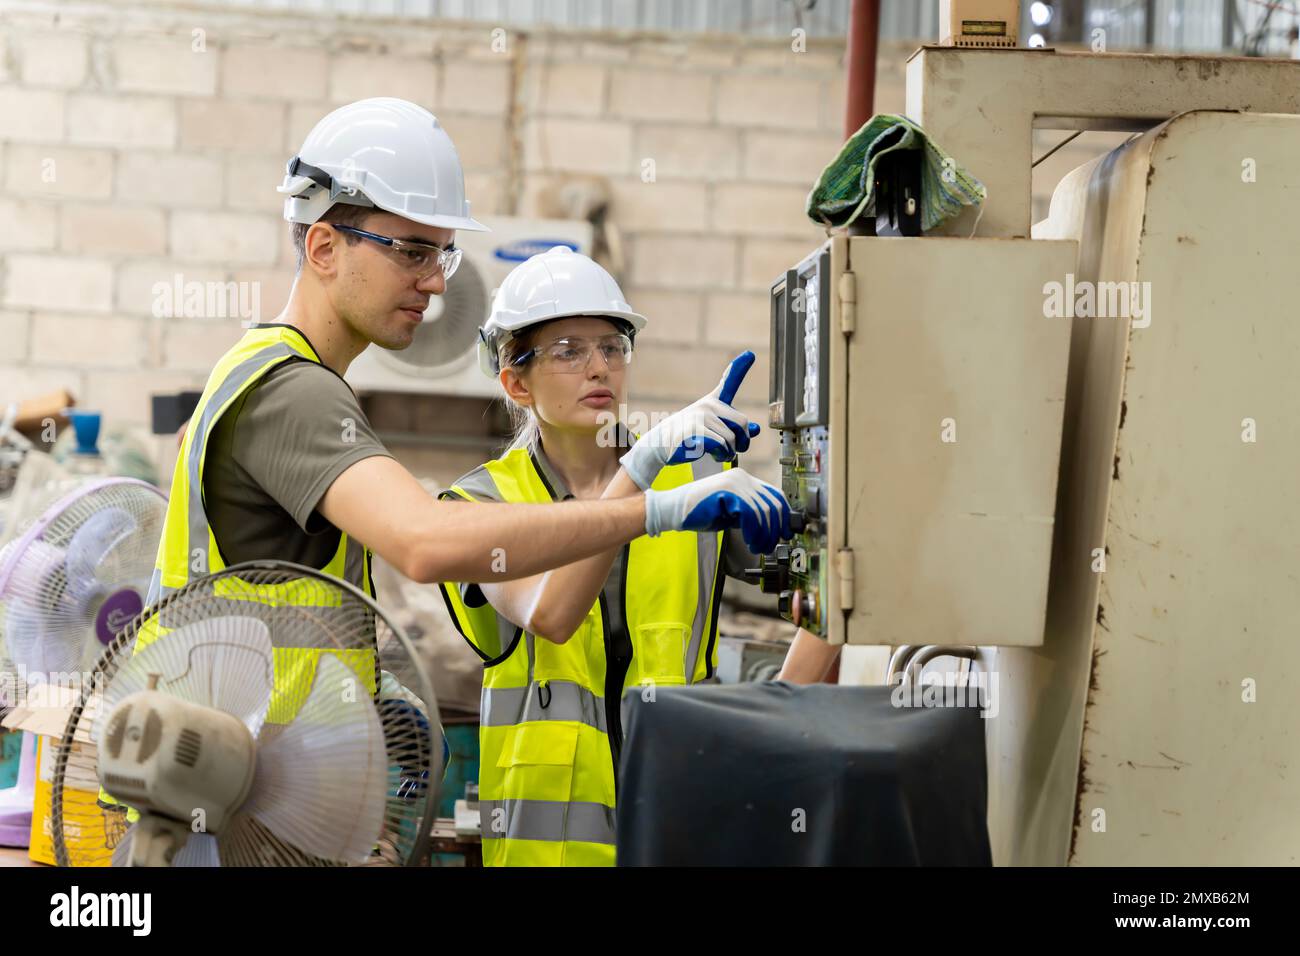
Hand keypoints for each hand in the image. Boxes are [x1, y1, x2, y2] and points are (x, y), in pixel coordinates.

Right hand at [618, 351, 761, 489]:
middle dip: (743, 440)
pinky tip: (713, 456)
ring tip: (719, 454)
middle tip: (736, 449)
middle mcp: (707, 406)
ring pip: (732, 438)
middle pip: (741, 422)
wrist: (659, 445)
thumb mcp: (714, 430)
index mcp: (712, 402)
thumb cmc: (689, 436)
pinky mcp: (695, 431)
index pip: (729, 382)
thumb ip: (735, 427)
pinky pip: (720, 445)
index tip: (750, 354)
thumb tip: (757, 428)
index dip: (739, 367)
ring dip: (730, 452)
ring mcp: (700, 417)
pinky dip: (722, 455)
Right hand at [644, 468, 790, 554]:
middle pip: (773, 504)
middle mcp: (742, 478)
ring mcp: (735, 483)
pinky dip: (754, 532)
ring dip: (764, 534)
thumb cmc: (700, 512)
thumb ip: (749, 513)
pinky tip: (749, 541)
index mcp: (744, 479)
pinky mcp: (728, 492)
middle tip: (769, 545)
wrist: (674, 509)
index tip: (784, 533)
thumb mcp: (731, 512)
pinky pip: (751, 514)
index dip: (783, 516)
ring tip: (758, 547)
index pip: (775, 495)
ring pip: (764, 511)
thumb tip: (772, 526)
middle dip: (775, 529)